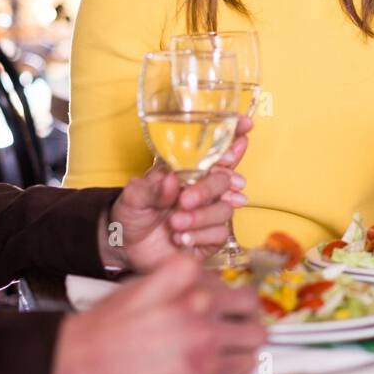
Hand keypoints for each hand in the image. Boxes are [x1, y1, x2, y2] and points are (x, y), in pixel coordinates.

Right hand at [50, 254, 265, 373]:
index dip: (225, 291)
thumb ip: (182, 276)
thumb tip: (212, 283)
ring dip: (245, 339)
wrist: (86, 358)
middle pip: (251, 304)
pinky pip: (242, 367)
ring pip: (255, 337)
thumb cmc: (112, 319)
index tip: (223, 302)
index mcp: (188, 280)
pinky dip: (236, 365)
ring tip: (232, 343)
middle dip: (245, 312)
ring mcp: (205, 341)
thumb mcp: (146, 279)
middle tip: (235, 321)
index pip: (228, 278)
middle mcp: (201, 307)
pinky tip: (220, 363)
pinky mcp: (203, 373)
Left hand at [102, 115, 252, 271]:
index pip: (215, 149)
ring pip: (224, 209)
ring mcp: (208, 212)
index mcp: (186, 171)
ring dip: (200, 217)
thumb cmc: (131, 215)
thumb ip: (151, 189)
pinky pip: (220, 233)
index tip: (246, 124)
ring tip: (174, 223)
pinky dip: (200, 235)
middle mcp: (202, 189)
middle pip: (223, 180)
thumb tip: (171, 180)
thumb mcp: (133, 197)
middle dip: (207, 189)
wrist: (127, 249)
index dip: (233, 134)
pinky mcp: (211, 238)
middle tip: (185, 200)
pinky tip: (182, 238)